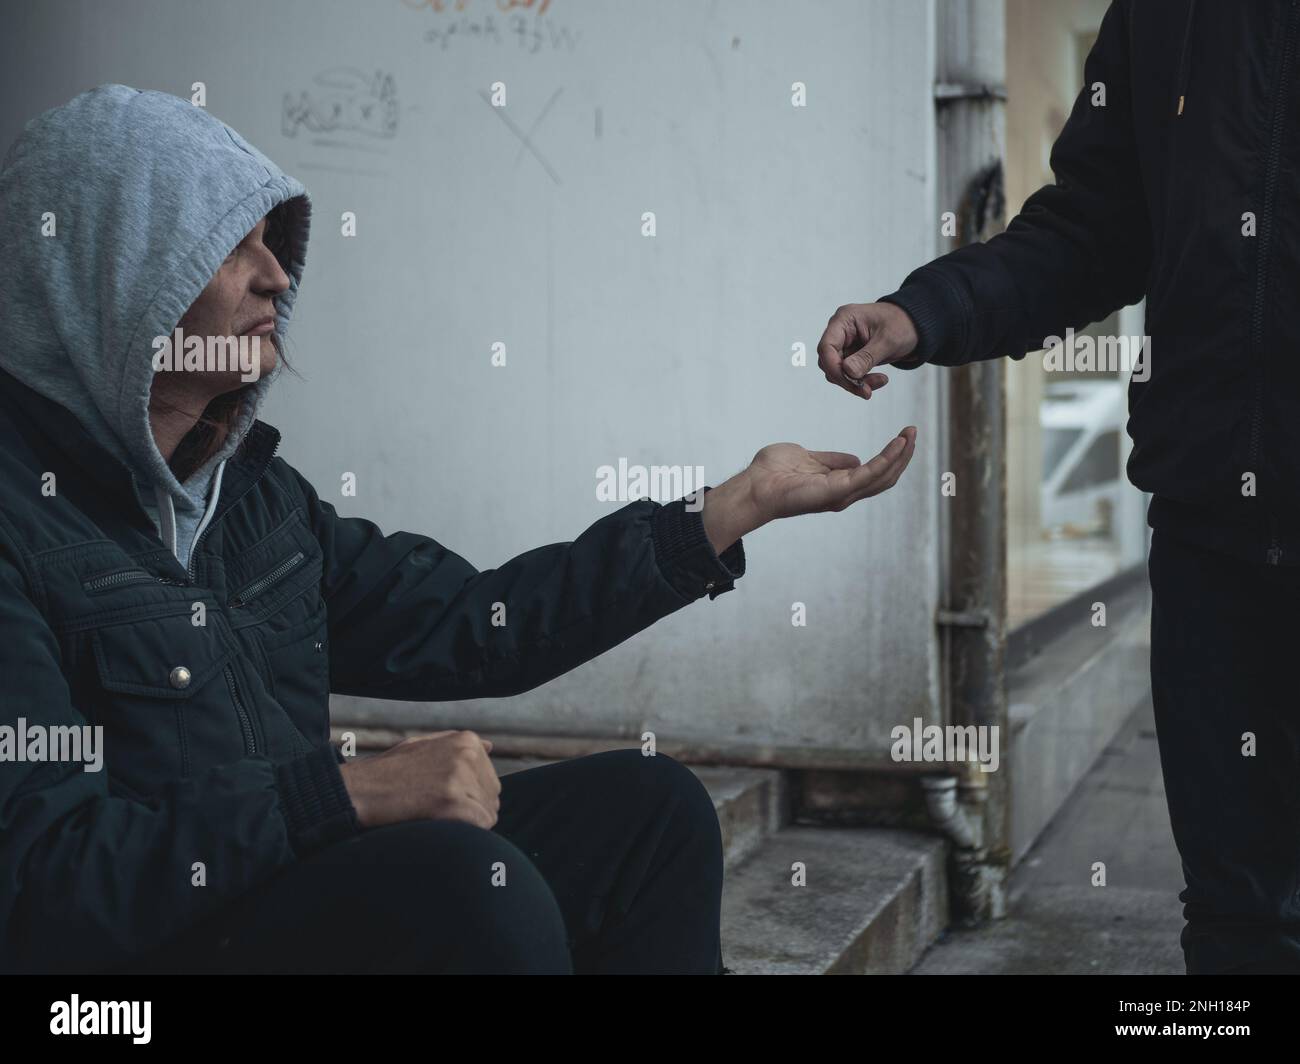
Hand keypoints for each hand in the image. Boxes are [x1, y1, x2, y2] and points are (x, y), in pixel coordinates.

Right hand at [340, 729, 499, 829]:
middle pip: (492, 796)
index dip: (471, 796)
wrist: (360, 790)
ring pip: (488, 812)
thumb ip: (458, 746)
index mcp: (465, 740)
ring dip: (468, 821)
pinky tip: (442, 824)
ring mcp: (460, 777)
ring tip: (437, 815)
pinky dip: (466, 831)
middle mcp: (467, 754)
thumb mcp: (425, 745)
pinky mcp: (452, 801)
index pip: (491, 779)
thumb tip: (490, 746)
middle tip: (440, 810)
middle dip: (473, 808)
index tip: (444, 799)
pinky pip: (481, 824)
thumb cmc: (390, 772)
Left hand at [701, 428, 917, 551]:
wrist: (754, 485)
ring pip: (883, 476)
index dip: (893, 455)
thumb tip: (855, 459)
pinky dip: (887, 458)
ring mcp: (842, 494)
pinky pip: (870, 474)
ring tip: (911, 434)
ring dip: (900, 455)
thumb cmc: (773, 473)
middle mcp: (844, 493)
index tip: (904, 434)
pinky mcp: (837, 491)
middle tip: (914, 432)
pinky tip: (898, 443)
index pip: (875, 472)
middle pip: (885, 476)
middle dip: (903, 455)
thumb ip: (832, 460)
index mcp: (839, 485)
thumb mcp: (809, 459)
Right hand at [817, 302, 919, 398]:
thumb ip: (866, 357)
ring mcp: (845, 344)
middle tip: (867, 390)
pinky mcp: (851, 356)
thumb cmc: (903, 324)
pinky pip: (848, 374)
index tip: (849, 380)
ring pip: (837, 372)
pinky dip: (860, 381)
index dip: (834, 367)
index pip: (826, 347)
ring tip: (880, 382)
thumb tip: (847, 372)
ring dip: (855, 382)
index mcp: (844, 319)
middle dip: (847, 379)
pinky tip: (878, 381)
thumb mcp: (887, 340)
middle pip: (829, 362)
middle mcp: (840, 332)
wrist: (915, 326)